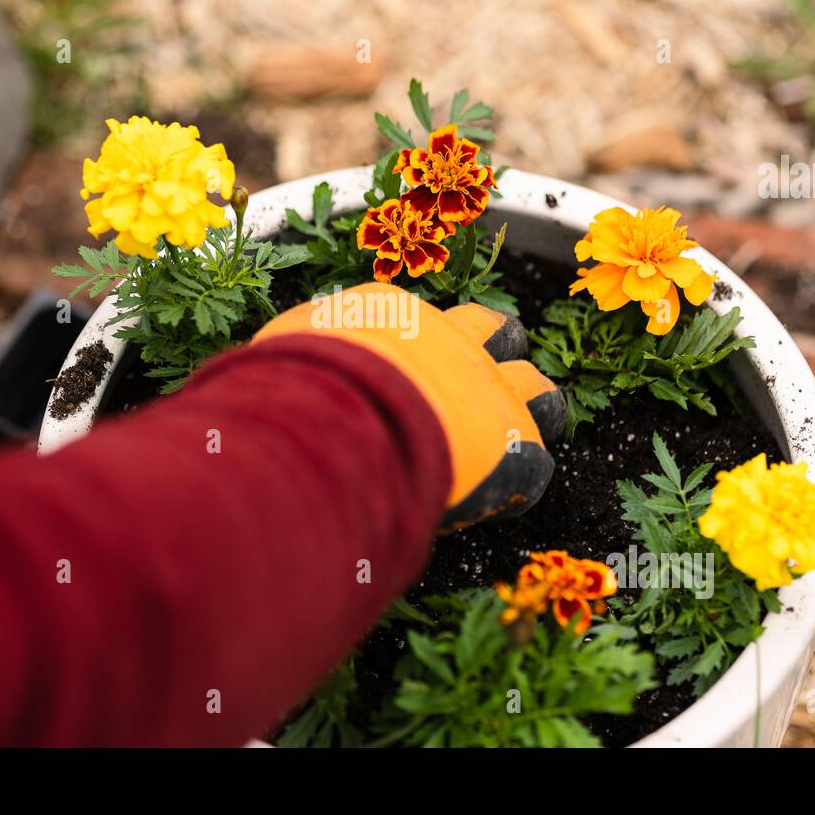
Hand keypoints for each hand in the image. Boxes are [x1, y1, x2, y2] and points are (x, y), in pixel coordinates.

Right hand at [253, 283, 563, 529]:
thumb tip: (276, 366)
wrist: (336, 415)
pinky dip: (520, 481)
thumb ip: (299, 353)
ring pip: (537, 388)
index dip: (418, 353)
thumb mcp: (285, 349)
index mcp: (394, 315)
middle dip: (492, 358)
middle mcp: (452, 342)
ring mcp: (488, 391)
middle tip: (467, 396)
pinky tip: (494, 499)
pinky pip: (536, 463)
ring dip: (526, 412)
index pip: (423, 322)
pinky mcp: (512, 445)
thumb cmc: (294, 384)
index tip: (401, 378)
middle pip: (498, 332)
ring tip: (503, 441)